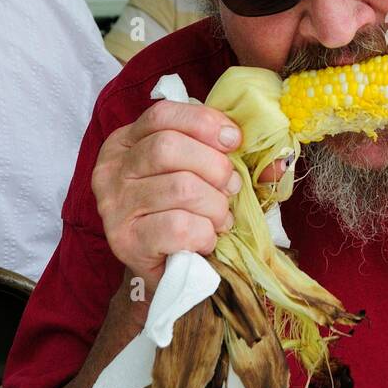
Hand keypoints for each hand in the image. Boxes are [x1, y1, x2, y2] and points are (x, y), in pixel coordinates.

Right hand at [92, 100, 242, 292]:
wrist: (165, 272)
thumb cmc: (184, 211)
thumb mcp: (196, 171)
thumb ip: (226, 155)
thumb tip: (274, 163)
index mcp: (126, 142)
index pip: (161, 115)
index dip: (204, 122)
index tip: (232, 141)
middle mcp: (113, 170)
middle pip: (169, 148)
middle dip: (215, 166)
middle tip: (230, 187)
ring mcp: (115, 207)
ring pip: (181, 188)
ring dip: (216, 205)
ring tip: (220, 218)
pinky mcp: (127, 242)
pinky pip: (179, 226)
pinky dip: (205, 233)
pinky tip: (205, 239)